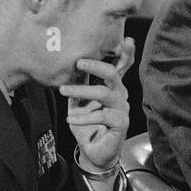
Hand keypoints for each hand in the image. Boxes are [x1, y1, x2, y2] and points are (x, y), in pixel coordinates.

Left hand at [59, 37, 134, 169]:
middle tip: (77, 63)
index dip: (126, 53)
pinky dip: (83, 116)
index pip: (122, 66)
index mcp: (113, 86)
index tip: (127, 39)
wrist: (93, 152)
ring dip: (82, 91)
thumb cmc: (87, 124)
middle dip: (95, 66)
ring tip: (62, 91)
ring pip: (104, 93)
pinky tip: (71, 119)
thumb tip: (70, 63)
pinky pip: (101, 115)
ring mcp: (122, 109)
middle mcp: (121, 95)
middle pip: (113, 74)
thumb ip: (79, 83)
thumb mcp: (79, 100)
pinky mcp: (121, 123)